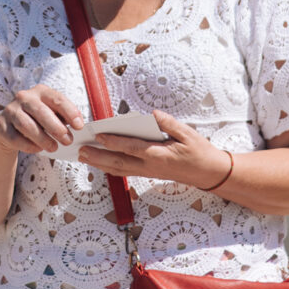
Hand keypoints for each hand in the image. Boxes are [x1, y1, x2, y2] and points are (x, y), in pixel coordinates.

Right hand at [0, 85, 85, 155]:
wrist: (7, 128)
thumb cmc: (36, 120)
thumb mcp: (50, 114)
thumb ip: (63, 117)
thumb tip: (78, 125)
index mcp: (40, 92)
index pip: (57, 98)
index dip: (70, 112)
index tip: (79, 126)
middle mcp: (24, 97)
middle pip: (41, 112)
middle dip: (56, 128)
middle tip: (68, 141)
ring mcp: (10, 111)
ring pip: (27, 125)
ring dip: (43, 139)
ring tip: (54, 148)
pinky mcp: (1, 126)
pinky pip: (16, 138)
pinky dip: (29, 145)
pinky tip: (38, 149)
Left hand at [79, 109, 231, 188]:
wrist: (207, 173)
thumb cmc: (198, 151)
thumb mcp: (188, 134)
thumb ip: (169, 123)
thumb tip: (153, 114)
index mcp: (159, 155)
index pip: (132, 147)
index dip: (114, 142)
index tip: (99, 136)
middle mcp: (150, 166)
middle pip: (119, 162)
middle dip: (98, 157)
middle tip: (80, 151)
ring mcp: (148, 172)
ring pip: (119, 169)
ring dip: (100, 164)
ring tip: (84, 157)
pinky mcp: (148, 174)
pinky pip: (125, 171)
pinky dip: (110, 168)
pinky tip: (100, 163)